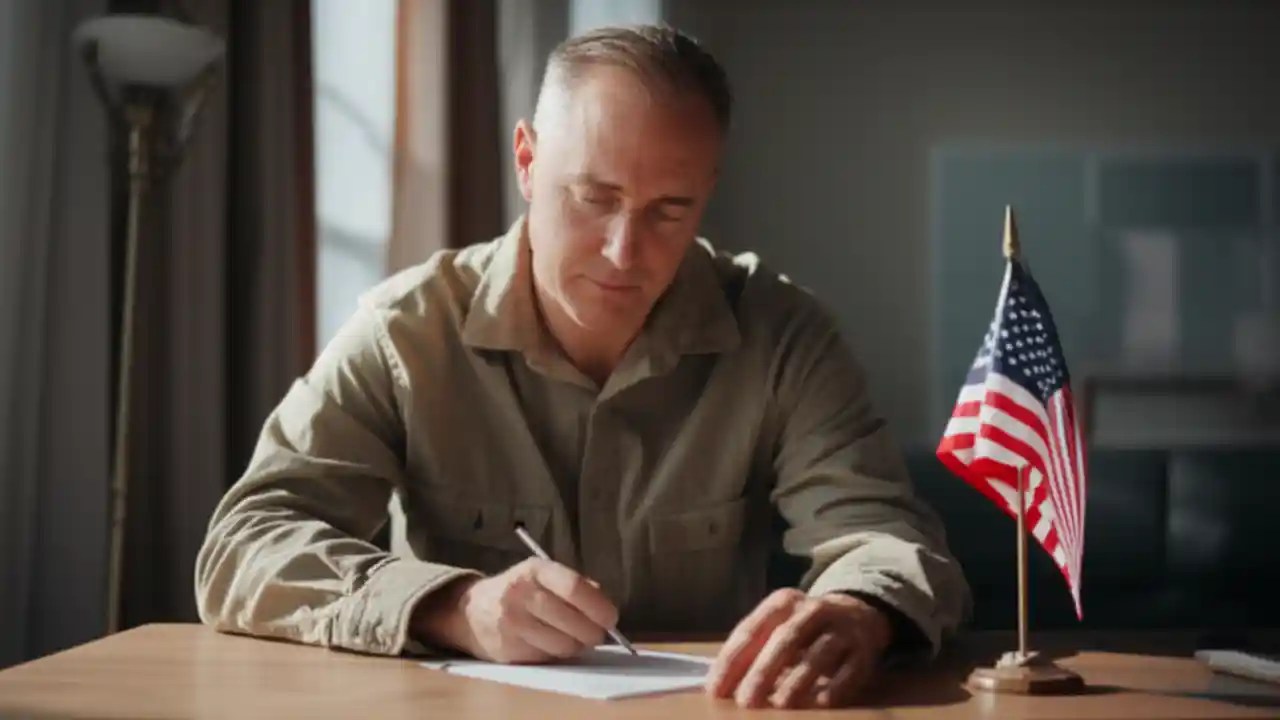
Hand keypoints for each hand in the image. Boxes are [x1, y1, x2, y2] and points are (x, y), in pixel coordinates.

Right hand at [412, 558, 618, 663]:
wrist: (473, 610)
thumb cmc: (520, 590)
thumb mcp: (544, 575)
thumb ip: (577, 585)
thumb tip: (605, 607)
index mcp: (535, 570)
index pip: (574, 587)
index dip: (598, 606)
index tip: (612, 618)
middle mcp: (521, 594)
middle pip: (572, 621)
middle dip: (594, 632)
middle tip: (599, 633)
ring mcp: (513, 623)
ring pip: (563, 645)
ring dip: (577, 646)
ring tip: (575, 638)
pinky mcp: (508, 649)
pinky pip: (548, 658)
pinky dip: (558, 654)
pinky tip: (552, 643)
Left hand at [706, 588, 892, 708]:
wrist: (858, 615)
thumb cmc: (803, 629)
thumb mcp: (778, 626)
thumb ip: (753, 649)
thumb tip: (719, 685)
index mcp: (783, 602)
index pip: (751, 629)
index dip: (733, 661)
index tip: (717, 691)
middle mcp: (813, 610)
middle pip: (785, 640)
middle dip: (763, 672)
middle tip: (745, 702)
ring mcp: (842, 629)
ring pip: (818, 655)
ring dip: (797, 682)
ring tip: (779, 706)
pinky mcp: (863, 651)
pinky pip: (849, 671)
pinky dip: (834, 689)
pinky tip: (819, 705)